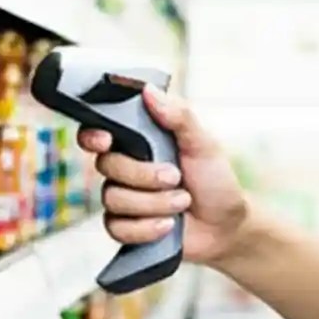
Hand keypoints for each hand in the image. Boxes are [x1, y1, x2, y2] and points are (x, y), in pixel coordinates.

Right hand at [77, 86, 248, 265]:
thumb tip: (149, 91)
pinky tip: (168, 225)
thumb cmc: (215, 180)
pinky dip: (147, 228)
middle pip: (107, 165)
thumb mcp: (204, 144)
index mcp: (138, 141)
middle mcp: (125, 167)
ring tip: (182, 201)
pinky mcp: (126, 227)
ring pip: (113, 199)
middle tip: (175, 177)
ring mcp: (123, 198)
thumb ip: (178, 116)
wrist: (226, 226)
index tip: (107, 140)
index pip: (98, 132)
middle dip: (144, 175)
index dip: (93, 135)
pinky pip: (117, 228)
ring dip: (153, 203)